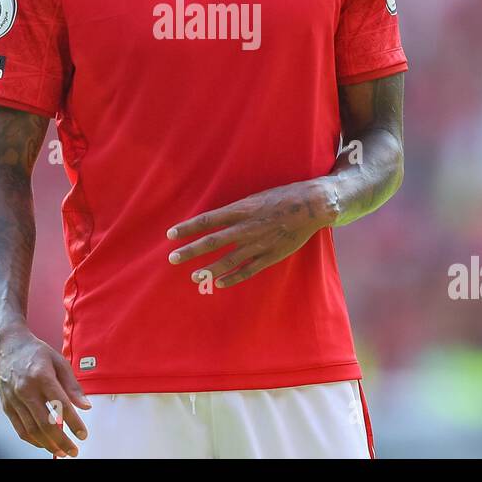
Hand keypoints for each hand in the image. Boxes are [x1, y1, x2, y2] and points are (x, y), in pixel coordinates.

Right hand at [0, 323, 90, 456]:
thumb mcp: (59, 361)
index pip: (61, 405)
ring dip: (47, 444)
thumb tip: (85, 406)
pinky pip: (19, 428)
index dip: (74, 423)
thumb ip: (72, 386)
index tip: (83, 434)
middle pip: (45, 423)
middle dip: (61, 441)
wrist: (6, 345)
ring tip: (61, 451)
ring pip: (31, 429)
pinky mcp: (6, 405)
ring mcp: (14, 399)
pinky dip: (32, 440)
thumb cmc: (34, 352)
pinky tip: (44, 443)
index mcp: (41, 376)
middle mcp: (26, 389)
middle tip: (73, 451)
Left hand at [165, 179, 339, 288]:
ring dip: (208, 269)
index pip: (207, 220)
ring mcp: (258, 244)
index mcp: (241, 210)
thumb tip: (215, 219)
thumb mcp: (254, 197)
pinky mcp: (270, 256)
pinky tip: (219, 283)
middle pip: (212, 242)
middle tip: (172, 258)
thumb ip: (236, 210)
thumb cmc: (281, 197)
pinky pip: (248, 270)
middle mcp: (246, 228)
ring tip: (193, 276)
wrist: (310, 206)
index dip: (188, 228)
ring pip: (228, 260)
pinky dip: (232, 278)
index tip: (171, 234)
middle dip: (190, 251)